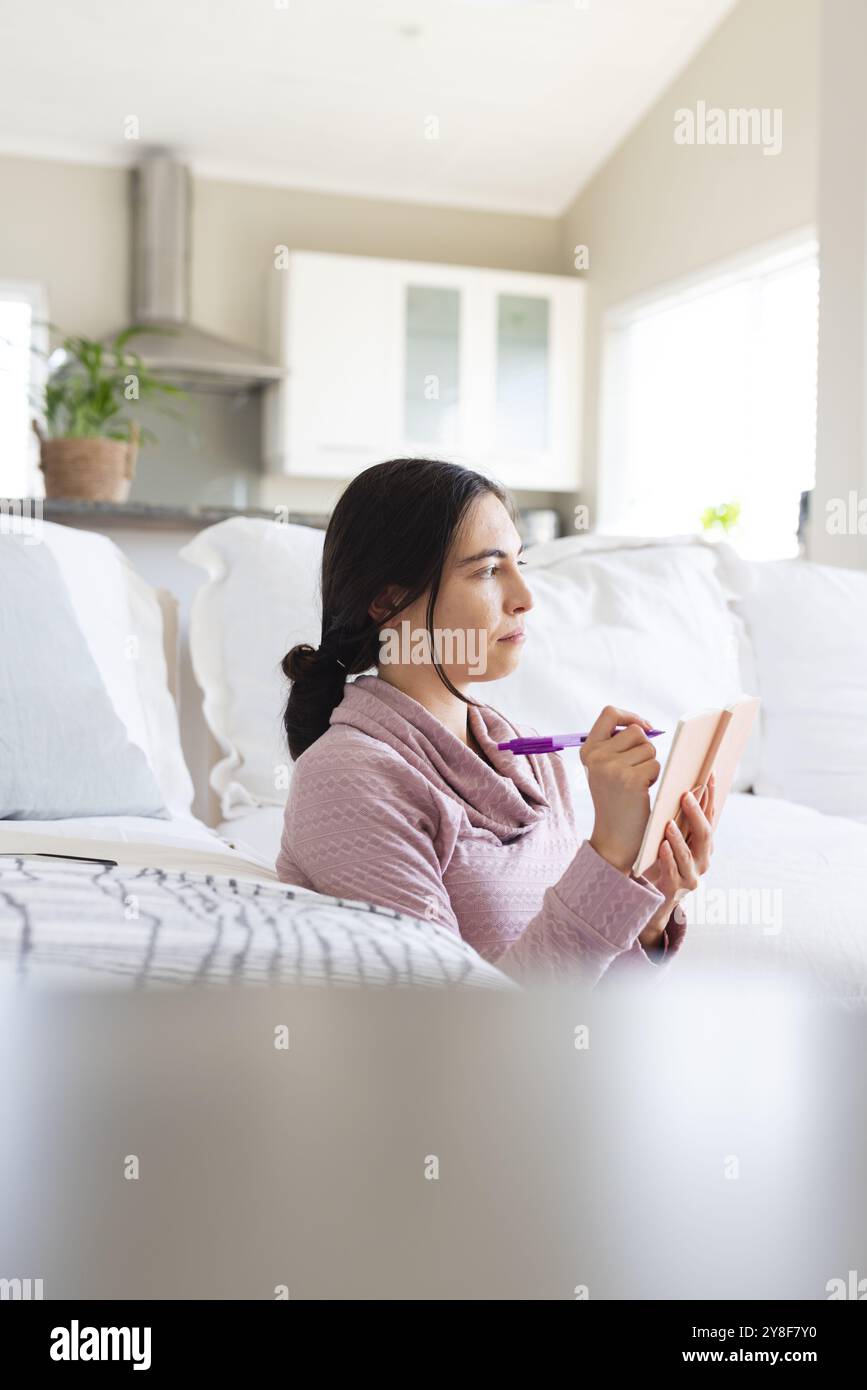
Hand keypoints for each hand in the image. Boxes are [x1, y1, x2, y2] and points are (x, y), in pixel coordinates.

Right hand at [583, 705, 660, 873]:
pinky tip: (642, 792)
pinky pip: (655, 764)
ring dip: (650, 765)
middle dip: (644, 748)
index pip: (609, 713)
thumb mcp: (605, 769)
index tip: (644, 727)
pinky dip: (654, 778)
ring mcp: (612, 767)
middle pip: (636, 731)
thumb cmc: (616, 801)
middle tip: (634, 772)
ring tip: (636, 785)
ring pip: (649, 748)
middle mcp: (596, 756)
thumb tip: (645, 726)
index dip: (630, 716)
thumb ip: (616, 745)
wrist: (614, 838)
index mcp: (588, 750)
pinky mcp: (630, 779)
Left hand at [638, 772, 715, 948]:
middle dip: (697, 813)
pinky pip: (672, 871)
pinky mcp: (675, 889)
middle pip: (705, 834)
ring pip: (688, 854)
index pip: (711, 817)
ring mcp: (691, 876)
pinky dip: (668, 857)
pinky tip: (662, 847)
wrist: (651, 899)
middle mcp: (702, 860)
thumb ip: (679, 819)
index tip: (709, 775)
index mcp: (704, 845)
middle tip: (686, 795)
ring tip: (669, 823)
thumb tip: (681, 787)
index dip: (711, 796)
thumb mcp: (673, 839)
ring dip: (679, 837)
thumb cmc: (662, 862)